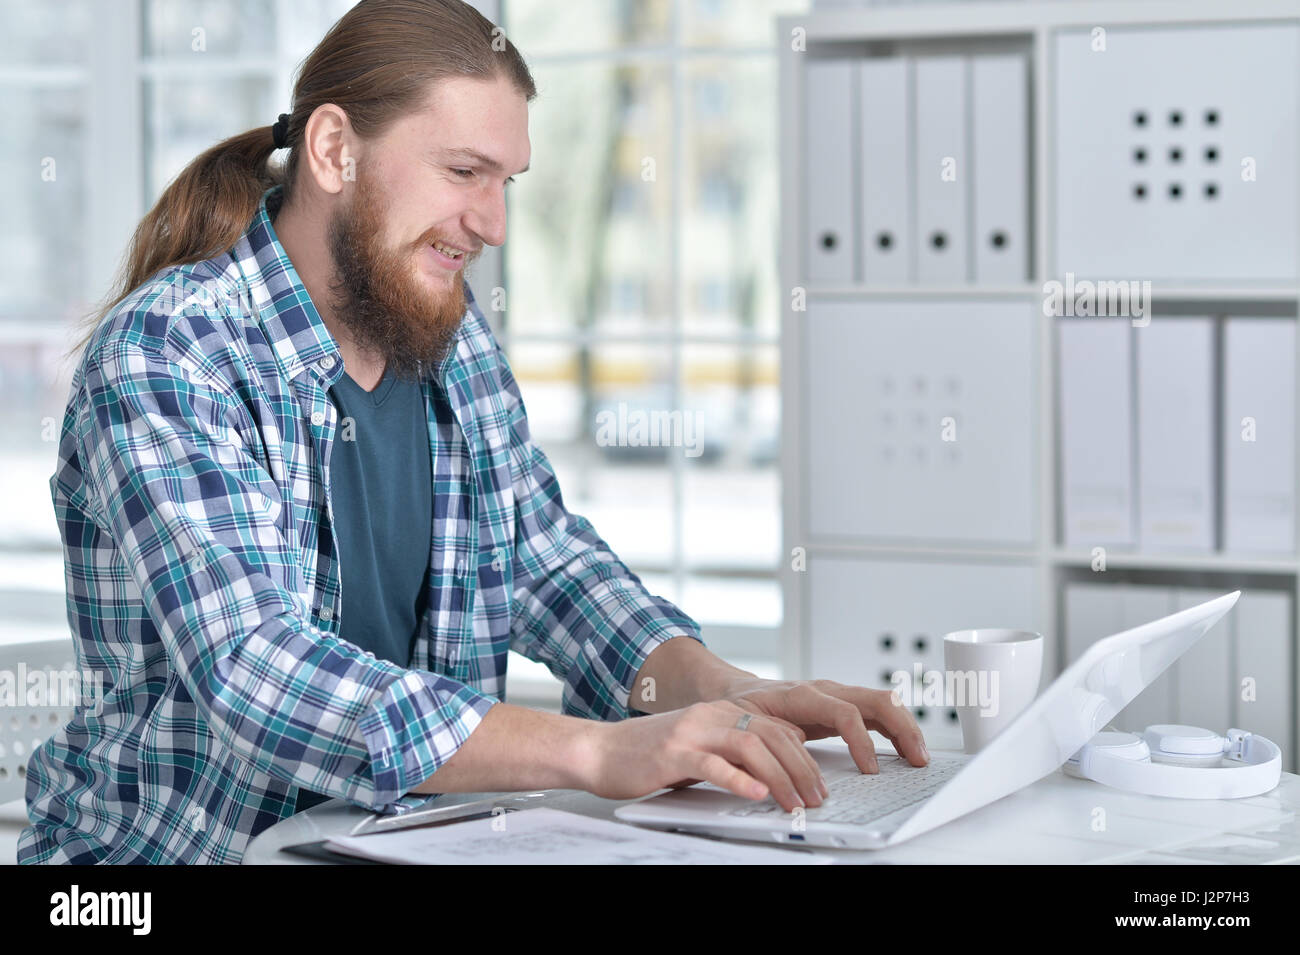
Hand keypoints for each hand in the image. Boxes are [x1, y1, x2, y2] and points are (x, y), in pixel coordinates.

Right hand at [586, 700, 829, 811]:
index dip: (804, 755)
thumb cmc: (644, 754)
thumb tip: (768, 765)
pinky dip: (740, 780)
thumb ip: (728, 749)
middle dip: (801, 768)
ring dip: (779, 776)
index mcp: (717, 712)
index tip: (818, 781)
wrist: (597, 750)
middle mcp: (708, 716)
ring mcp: (691, 732)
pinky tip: (757, 794)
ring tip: (795, 800)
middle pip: (770, 735)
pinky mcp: (673, 753)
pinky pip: (713, 764)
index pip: (775, 728)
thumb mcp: (696, 745)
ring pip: (750, 747)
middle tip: (816, 796)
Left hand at [719, 677, 928, 774]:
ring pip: (883, 703)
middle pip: (876, 700)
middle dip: (902, 728)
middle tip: (917, 759)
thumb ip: (768, 739)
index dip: (861, 741)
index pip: (844, 712)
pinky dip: (896, 729)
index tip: (869, 771)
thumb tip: (787, 758)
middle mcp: (826, 690)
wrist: (740, 692)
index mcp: (803, 694)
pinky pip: (878, 712)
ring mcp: (837, 695)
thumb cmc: (743, 707)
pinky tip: (906, 749)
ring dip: (906, 728)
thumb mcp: (748, 724)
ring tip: (920, 757)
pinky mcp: (843, 705)